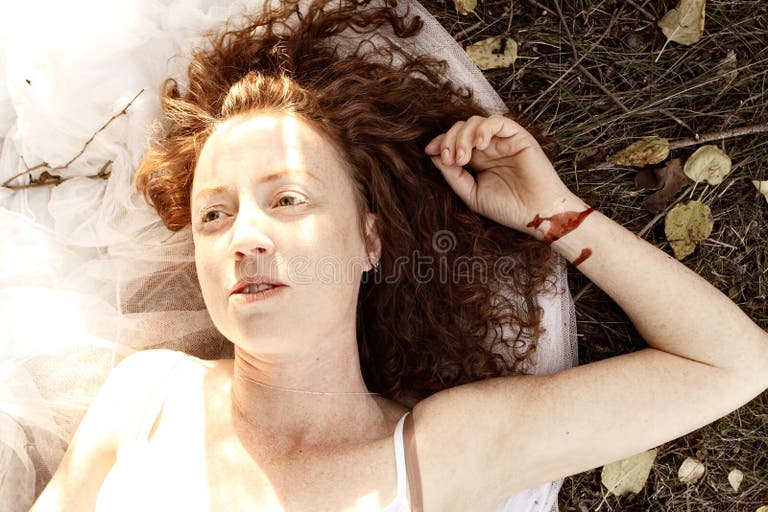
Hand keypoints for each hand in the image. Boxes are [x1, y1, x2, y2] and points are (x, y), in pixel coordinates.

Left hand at [425, 115, 582, 234]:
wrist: (536, 215)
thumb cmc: (508, 208)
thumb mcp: (472, 194)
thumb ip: (453, 176)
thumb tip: (435, 157)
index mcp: (478, 161)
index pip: (454, 142)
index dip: (440, 142)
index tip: (429, 151)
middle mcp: (489, 148)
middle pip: (461, 129)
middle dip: (449, 140)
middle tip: (450, 159)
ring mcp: (503, 141)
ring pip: (475, 122)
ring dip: (463, 136)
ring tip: (463, 157)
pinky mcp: (518, 137)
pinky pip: (497, 121)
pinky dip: (484, 128)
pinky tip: (480, 145)